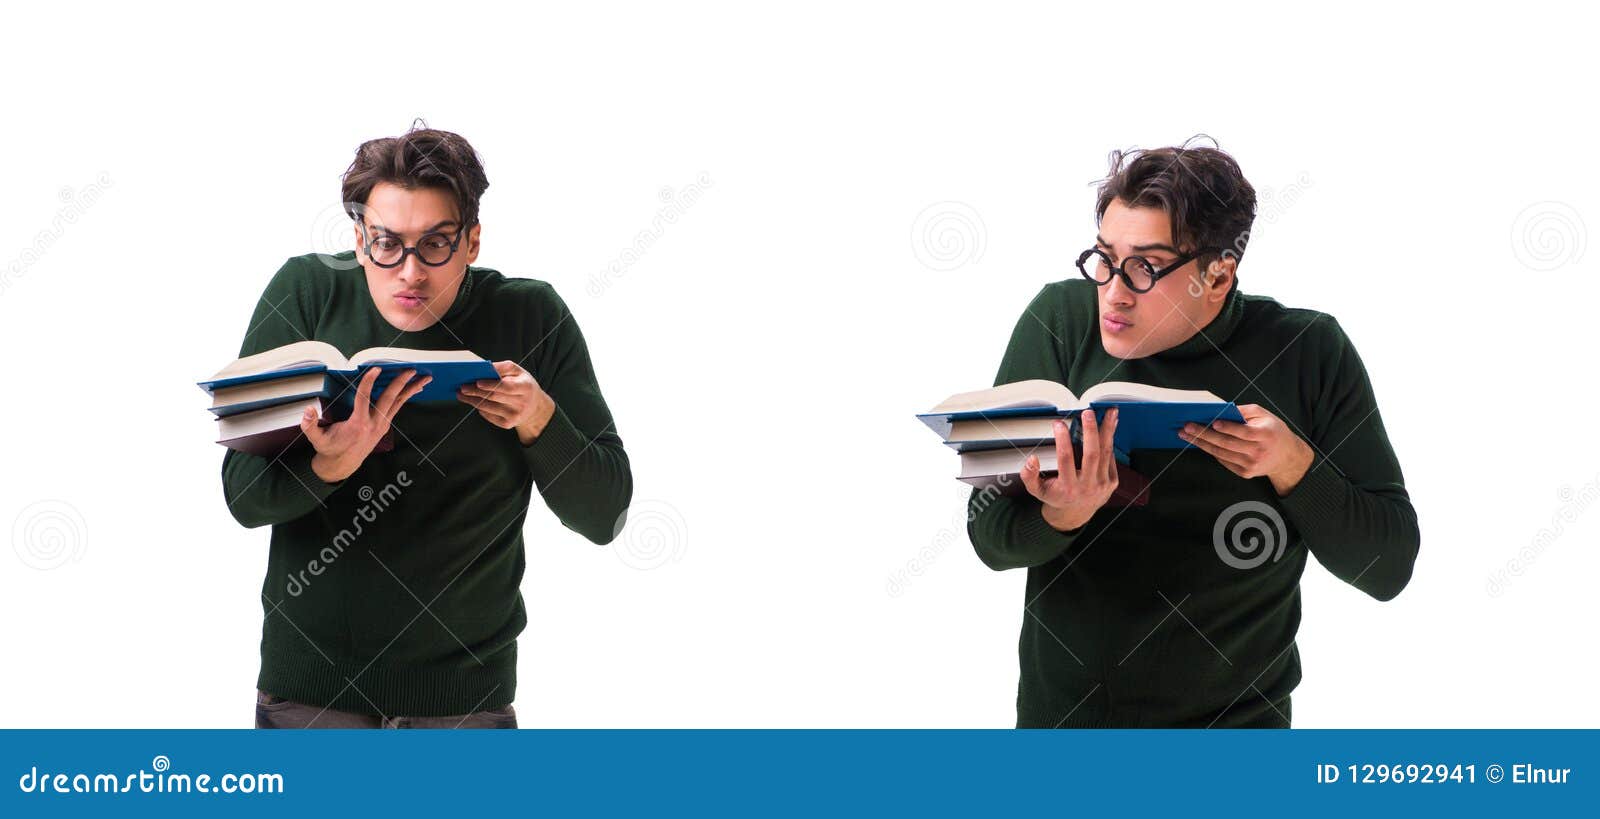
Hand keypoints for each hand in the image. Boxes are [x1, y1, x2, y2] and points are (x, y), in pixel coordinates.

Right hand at [303, 367, 430, 482]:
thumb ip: (310, 425)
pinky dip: (406, 397)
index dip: (369, 383)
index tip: (375, 369)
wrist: (342, 465)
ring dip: (411, 390)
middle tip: (410, 370)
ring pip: (398, 403)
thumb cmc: (329, 448)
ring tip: (425, 378)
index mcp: (357, 424)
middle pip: (389, 399)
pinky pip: (397, 408)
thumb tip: (307, 410)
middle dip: (400, 383)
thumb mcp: (316, 439)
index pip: (364, 399)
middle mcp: (373, 424)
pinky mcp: (384, 426)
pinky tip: (415, 388)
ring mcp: (381, 425)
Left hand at [457, 360, 556, 444]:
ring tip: (462, 394)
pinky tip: (475, 402)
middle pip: (494, 397)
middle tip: (463, 387)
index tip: (477, 382)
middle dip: (476, 392)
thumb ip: (503, 367)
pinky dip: (480, 408)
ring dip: (472, 400)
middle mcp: (522, 403)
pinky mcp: (508, 424)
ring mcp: (515, 416)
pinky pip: (489, 416)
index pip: (506, 387)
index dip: (491, 385)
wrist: (535, 407)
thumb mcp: (519, 372)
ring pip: (488, 407)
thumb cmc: (523, 385)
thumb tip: (486, 367)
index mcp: (526, 387)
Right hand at [1020, 407, 1120, 531]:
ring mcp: (1102, 484)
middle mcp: (1087, 486)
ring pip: (1106, 453)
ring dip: (1107, 430)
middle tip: (1088, 413)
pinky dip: (1110, 440)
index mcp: (1068, 488)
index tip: (1059, 424)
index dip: (1062, 439)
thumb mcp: (1037, 490)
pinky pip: (1111, 457)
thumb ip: (1029, 475)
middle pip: (1091, 454)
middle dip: (1090, 431)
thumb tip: (1032, 459)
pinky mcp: (1112, 481)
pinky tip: (1109, 427)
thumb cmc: (1057, 496)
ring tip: (1110, 413)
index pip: (1065, 459)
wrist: (1076, 512)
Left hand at [1178, 403, 1314, 495]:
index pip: (1243, 432)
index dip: (1228, 427)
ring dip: (1201, 444)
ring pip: (1221, 453)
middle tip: (1187, 427)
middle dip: (1204, 434)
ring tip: (1186, 435)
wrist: (1287, 457)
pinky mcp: (1245, 473)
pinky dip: (1211, 451)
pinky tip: (1200, 443)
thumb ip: (1245, 411)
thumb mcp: (1265, 416)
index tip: (1213, 422)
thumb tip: (1222, 410)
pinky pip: (1224, 461)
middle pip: (1227, 443)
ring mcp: (1251, 464)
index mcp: (1265, 435)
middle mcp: (1258, 451)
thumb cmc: (1273, 431)